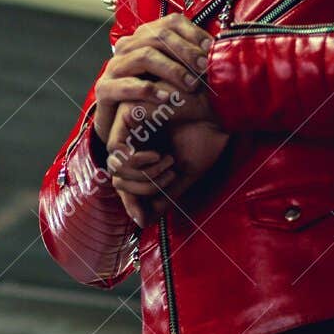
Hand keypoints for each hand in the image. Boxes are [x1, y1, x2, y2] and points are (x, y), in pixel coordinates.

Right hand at [92, 14, 212, 146]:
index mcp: (144, 37)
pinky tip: (166, 98)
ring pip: (145, 57)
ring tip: (192, 85)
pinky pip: (127, 85)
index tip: (212, 49)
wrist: (121, 124)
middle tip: (206, 69)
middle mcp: (128, 47)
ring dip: (173, 70)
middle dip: (187, 52)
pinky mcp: (105, 89)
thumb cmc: (154, 97)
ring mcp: (115, 67)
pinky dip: (149, 90)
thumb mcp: (173, 74)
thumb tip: (220, 52)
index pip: (170, 23)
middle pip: (159, 37)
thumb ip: (190, 61)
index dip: (193, 33)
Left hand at [106, 98, 230, 225]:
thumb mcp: (181, 175)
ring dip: (143, 175)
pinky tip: (158, 156)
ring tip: (167, 163)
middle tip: (170, 176)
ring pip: (114, 165)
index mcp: (142, 148)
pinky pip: (115, 149)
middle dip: (142, 188)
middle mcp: (130, 136)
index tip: (147, 216)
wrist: (219, 113)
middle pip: (115, 176)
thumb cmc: (205, 138)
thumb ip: (160, 195)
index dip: (132, 200)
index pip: (122, 180)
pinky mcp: (125, 112)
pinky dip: (137, 162)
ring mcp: (126, 123)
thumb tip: (140, 221)